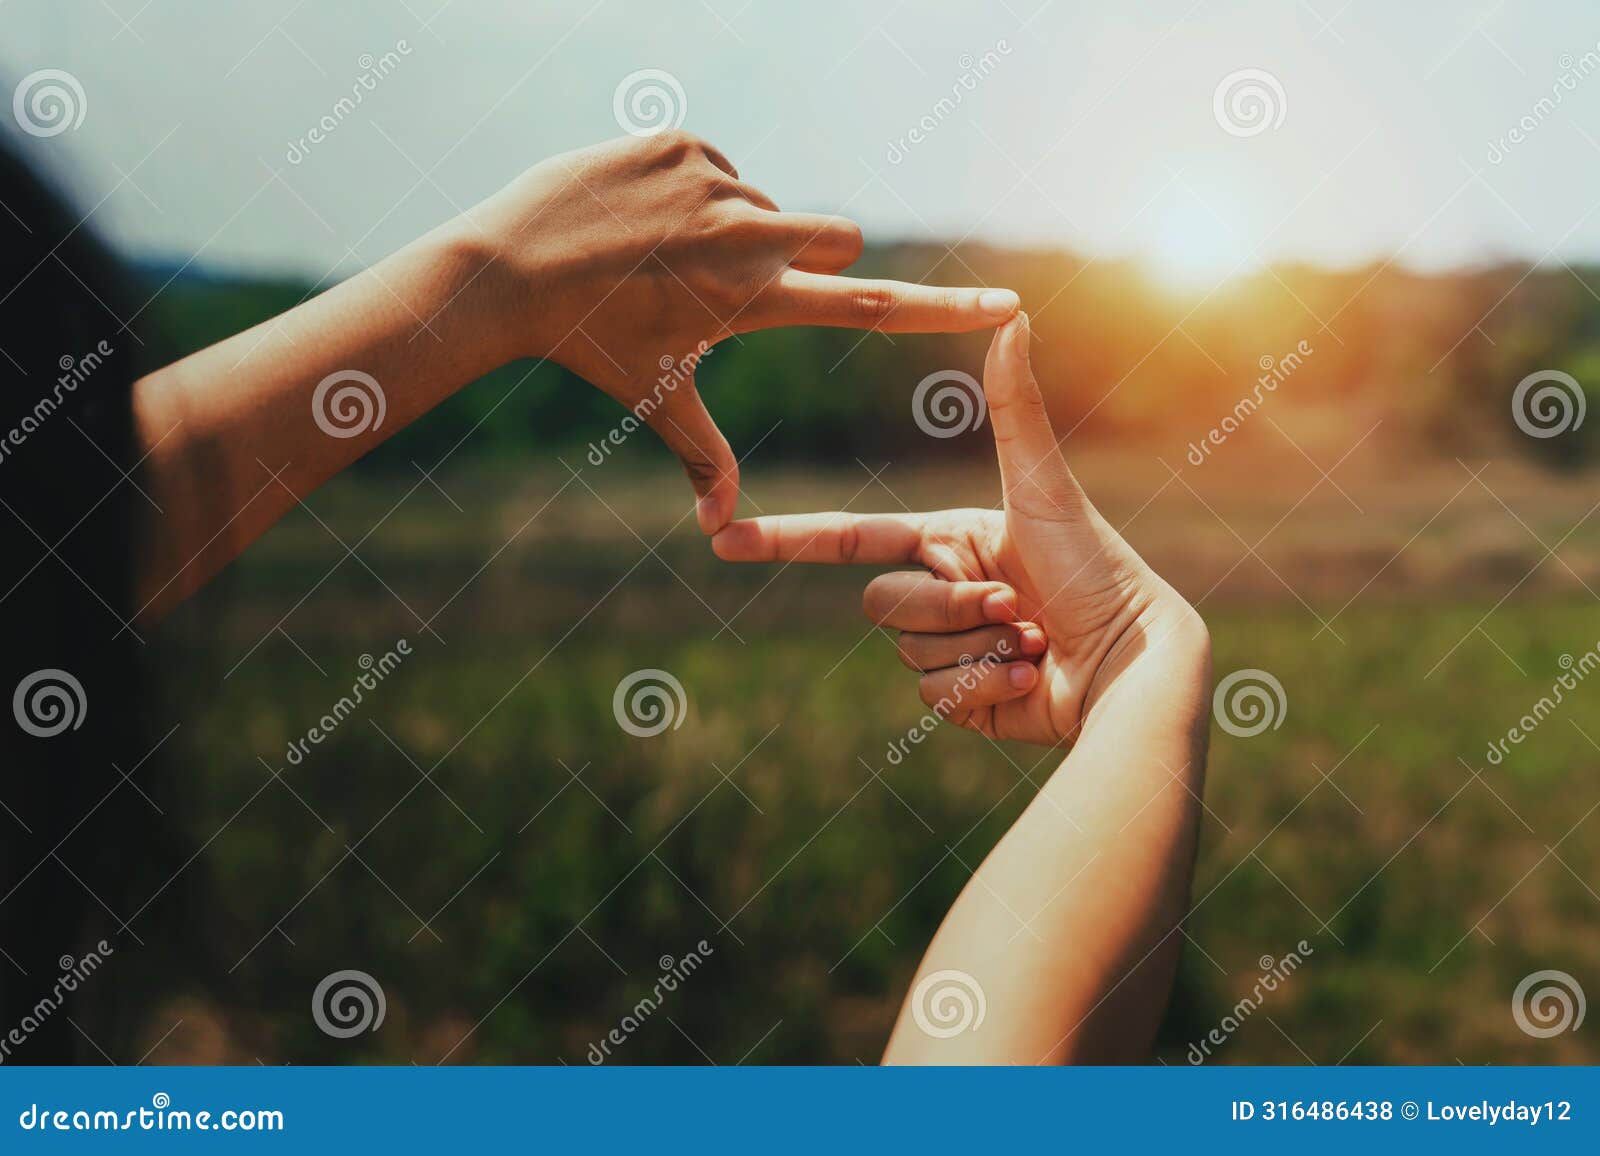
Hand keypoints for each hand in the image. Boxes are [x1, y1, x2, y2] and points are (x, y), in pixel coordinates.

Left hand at [467, 131, 1019, 530]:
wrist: (509, 268)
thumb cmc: (591, 343)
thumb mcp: (658, 398)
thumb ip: (706, 459)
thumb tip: (722, 532)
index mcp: (754, 298)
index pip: (871, 305)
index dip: (944, 308)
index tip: (1004, 301)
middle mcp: (747, 233)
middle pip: (834, 238)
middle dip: (810, 259)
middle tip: (733, 283)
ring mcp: (715, 181)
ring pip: (768, 205)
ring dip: (740, 229)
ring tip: (666, 255)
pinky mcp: (682, 142)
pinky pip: (722, 169)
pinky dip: (699, 194)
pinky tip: (645, 218)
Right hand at [711, 312, 1206, 745]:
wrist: (1133, 662)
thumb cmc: (1097, 567)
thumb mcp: (1043, 487)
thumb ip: (1014, 407)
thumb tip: (1014, 314)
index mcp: (949, 542)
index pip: (851, 540)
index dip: (784, 540)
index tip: (722, 537)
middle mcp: (944, 593)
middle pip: (884, 604)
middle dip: (950, 607)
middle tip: (1014, 607)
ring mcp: (950, 649)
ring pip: (909, 651)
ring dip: (976, 647)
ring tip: (1035, 638)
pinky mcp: (964, 700)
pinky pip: (933, 695)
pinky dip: (984, 686)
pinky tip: (1033, 677)